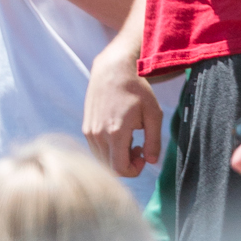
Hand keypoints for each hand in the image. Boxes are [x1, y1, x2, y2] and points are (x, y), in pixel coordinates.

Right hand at [83, 49, 162, 178]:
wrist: (113, 69)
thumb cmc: (137, 90)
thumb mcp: (153, 113)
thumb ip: (154, 141)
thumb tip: (152, 161)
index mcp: (115, 133)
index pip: (120, 169)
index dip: (134, 170)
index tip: (143, 156)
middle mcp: (98, 135)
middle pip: (110, 167)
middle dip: (127, 164)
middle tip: (139, 147)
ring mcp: (89, 132)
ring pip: (102, 159)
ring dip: (117, 157)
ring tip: (130, 139)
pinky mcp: (86, 127)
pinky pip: (96, 149)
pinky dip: (108, 149)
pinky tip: (119, 134)